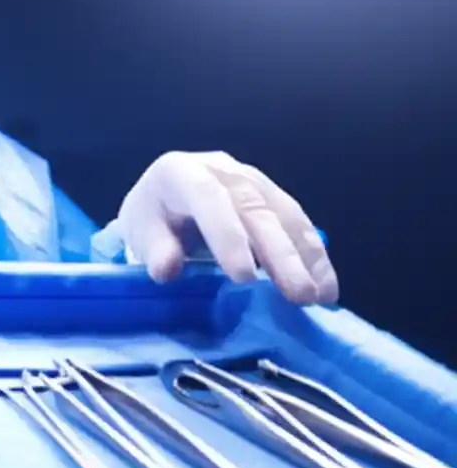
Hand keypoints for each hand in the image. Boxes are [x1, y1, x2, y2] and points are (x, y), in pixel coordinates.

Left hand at [112, 151, 337, 304]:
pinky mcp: (274, 195)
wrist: (162, 199)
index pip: (208, 199)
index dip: (228, 236)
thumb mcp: (140, 232)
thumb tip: (167, 269)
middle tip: (297, 294)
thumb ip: (153, 249)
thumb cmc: (152, 219)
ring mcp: (253, 180)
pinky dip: (315, 257)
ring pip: (286, 215)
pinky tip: (327, 288)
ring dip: (307, 257)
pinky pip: (300, 224)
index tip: (243, 277)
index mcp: (181, 172)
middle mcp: (222, 170)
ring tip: (320, 297)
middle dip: (280, 253)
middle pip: (255, 208)